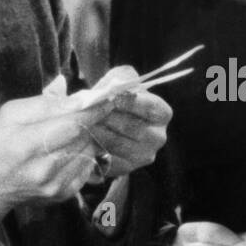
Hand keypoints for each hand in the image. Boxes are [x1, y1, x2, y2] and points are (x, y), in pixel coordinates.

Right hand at [0, 86, 116, 224]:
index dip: (92, 111)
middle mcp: (43, 169)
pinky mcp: (63, 195)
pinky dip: (83, 155)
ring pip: (88, 152)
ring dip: (86, 138)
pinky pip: (87, 168)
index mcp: (26, 145)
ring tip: (71, 132)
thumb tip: (71, 91)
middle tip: (92, 110)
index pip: (71, 125)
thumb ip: (44, 102)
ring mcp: (55, 185)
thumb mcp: (11, 113)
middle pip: (83, 138)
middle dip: (90, 121)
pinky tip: (68, 151)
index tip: (106, 99)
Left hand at [82, 66, 172, 180]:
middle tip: (88, 110)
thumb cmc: (115, 100)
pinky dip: (94, 148)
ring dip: (97, 131)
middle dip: (107, 117)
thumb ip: (119, 78)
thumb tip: (112, 85)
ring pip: (117, 142)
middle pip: (131, 126)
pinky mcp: (127, 168)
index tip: (109, 96)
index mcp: (162, 113)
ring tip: (82, 122)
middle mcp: (158, 136)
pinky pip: (109, 158)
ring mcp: (144, 155)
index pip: (150, 107)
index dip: (129, 101)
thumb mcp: (120, 81)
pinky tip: (84, 138)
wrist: (107, 124)